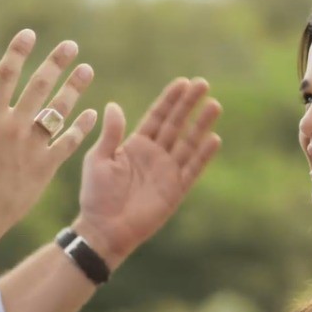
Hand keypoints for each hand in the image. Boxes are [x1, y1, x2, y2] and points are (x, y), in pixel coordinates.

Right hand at [0, 29, 97, 250]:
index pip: (6, 75)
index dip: (18, 52)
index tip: (30, 34)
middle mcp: (13, 128)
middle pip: (39, 87)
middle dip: (56, 63)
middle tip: (71, 45)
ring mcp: (32, 148)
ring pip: (58, 111)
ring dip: (74, 89)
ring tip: (87, 70)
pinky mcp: (44, 168)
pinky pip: (68, 143)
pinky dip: (81, 128)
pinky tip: (92, 114)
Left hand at [73, 78, 221, 266]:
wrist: (103, 229)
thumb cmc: (96, 195)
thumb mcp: (99, 158)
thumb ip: (111, 133)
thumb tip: (113, 105)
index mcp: (136, 145)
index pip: (157, 116)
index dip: (170, 100)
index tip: (183, 82)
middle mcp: (155, 155)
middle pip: (176, 124)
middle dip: (189, 104)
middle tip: (203, 83)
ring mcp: (167, 171)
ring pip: (188, 142)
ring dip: (201, 124)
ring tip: (214, 105)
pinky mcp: (175, 190)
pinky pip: (192, 169)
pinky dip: (203, 155)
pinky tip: (214, 139)